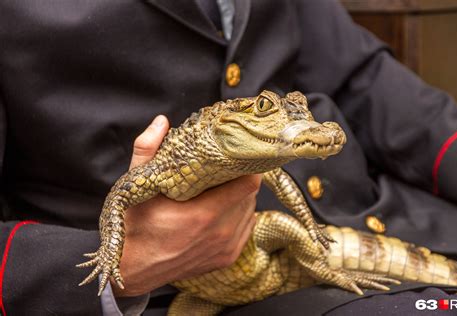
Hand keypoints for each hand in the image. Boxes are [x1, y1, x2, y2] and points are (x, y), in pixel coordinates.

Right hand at [112, 115, 260, 296]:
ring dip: (241, 197)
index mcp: (203, 214)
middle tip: (227, 169)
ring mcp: (226, 248)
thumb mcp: (135, 187)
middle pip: (251, 195)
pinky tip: (222, 209)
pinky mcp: (227, 258)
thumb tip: (162, 121)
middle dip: (242, 178)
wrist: (134, 269)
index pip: (249, 183)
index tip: (236, 156)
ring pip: (250, 210)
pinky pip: (246, 227)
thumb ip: (147, 151)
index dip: (246, 166)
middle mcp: (220, 233)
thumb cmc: (136, 226)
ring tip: (223, 188)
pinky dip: (239, 215)